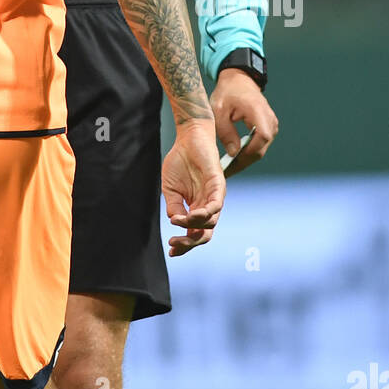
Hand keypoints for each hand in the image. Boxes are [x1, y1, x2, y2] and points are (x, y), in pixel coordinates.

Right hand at [161, 118, 225, 256]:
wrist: (187, 138)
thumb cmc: (180, 162)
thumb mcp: (170, 188)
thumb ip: (174, 206)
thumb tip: (174, 222)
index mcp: (196, 209)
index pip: (195, 234)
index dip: (184, 245)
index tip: (171, 250)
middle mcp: (208, 206)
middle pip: (205, 234)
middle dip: (190, 243)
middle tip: (174, 244)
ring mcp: (214, 197)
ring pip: (211, 223)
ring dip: (194, 226)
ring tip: (179, 220)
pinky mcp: (218, 184)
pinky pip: (216, 205)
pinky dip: (206, 213)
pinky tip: (192, 214)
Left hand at [210, 68, 278, 176]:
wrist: (238, 80)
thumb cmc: (228, 92)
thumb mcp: (219, 109)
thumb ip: (225, 131)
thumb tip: (233, 153)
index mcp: (258, 111)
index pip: (262, 137)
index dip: (249, 152)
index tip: (233, 162)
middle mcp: (269, 119)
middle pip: (261, 147)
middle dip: (244, 161)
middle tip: (227, 171)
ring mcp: (271, 124)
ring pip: (261, 148)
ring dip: (246, 158)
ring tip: (229, 168)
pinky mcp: (268, 128)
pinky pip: (260, 144)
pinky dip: (248, 152)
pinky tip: (235, 158)